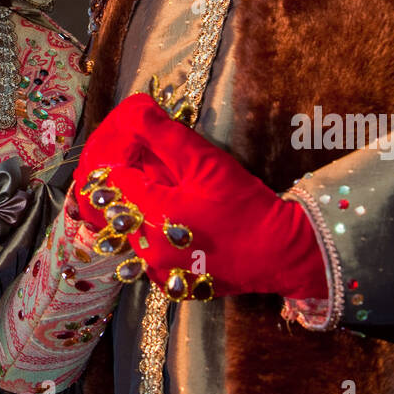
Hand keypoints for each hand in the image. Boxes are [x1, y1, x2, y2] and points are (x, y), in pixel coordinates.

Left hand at [74, 93, 325, 300]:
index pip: (112, 180)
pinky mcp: (172, 283)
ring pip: (131, 232)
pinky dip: (154, 234)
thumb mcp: (206, 161)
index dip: (120, 158)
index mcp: (150, 215)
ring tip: (167, 194)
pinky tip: (177, 221)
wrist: (281, 252)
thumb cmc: (243, 204)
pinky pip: (149, 253)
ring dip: (140, 211)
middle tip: (152, 168)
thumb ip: (164, 134)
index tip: (134, 147)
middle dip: (129, 184)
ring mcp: (158, 270)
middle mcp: (146, 248)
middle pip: (118, 208)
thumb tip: (136, 110)